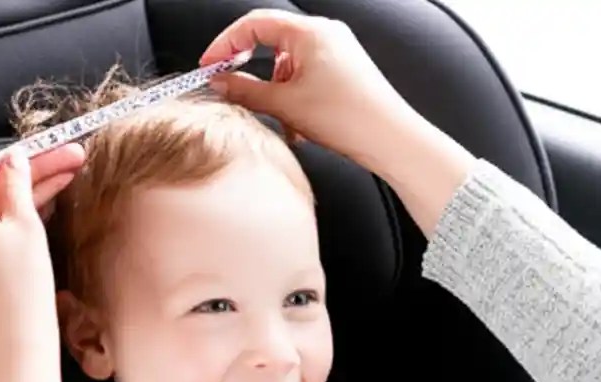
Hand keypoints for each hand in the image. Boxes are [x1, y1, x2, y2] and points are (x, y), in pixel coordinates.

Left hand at [0, 143, 83, 346]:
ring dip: (30, 193)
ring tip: (68, 181)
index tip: (66, 149)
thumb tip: (15, 162)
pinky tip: (45, 208)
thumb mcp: (24, 225)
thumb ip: (18, 186)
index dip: (34, 155)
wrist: (9, 347)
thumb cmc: (16, 289)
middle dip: (36, 172)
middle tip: (75, 161)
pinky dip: (19, 216)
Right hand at [200, 9, 473, 235]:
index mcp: (310, 32)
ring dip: (277, 94)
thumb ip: (246, 90)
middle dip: (253, 72)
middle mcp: (325, 34)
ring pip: (289, 65)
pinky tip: (300, 126)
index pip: (254, 24)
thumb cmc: (348, 117)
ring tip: (285, 123)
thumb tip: (220, 82)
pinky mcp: (344, 70)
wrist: (391, 139)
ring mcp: (337, 51)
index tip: (210, 66)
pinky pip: (307, 77)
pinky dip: (295, 98)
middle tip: (235, 91)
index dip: (226, 44)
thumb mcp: (286, 105)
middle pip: (272, 43)